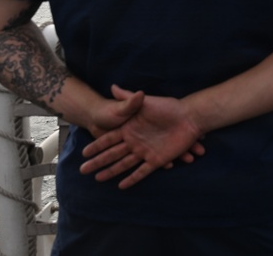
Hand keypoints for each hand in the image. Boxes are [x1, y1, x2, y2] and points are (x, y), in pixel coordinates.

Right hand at [80, 85, 205, 188]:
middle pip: (112, 154)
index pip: (109, 139)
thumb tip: (112, 86)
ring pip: (124, 164)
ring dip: (111, 172)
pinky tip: (121, 186)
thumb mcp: (146, 101)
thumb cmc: (169, 107)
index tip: (83, 153)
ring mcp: (145, 152)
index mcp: (130, 128)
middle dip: (98, 162)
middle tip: (82, 170)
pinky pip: (142, 171)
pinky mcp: (157, 160)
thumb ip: (128, 97)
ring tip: (97, 179)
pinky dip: (132, 179)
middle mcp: (135, 142)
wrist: (190, 117)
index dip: (96, 146)